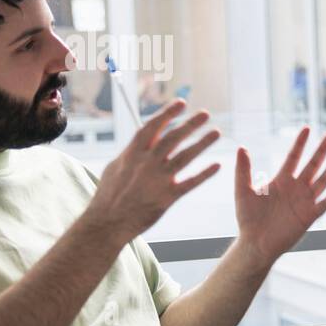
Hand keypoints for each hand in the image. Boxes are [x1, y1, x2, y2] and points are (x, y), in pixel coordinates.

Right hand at [85, 100, 221, 242]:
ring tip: (216, 133)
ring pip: (185, 157)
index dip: (167, 114)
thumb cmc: (109, 195)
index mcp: (132, 154)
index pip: (152, 127)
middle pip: (172, 138)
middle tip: (205, 114)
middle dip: (190, 124)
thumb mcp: (115, 168)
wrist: (107, 222)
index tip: (181, 104)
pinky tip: (217, 166)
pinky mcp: (167, 197)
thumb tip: (139, 141)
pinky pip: (190, 183)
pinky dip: (204, 174)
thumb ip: (130, 153)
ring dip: (202, 143)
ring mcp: (158, 180)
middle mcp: (146, 163)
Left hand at [234, 127, 325, 265]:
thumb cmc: (247, 218)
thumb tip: (242, 147)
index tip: (307, 128)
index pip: (294, 157)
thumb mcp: (243, 190)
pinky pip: (324, 204)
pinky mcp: (309, 216)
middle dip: (322, 150)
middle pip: (312, 165)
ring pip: (322, 181)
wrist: (255, 243)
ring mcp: (304, 202)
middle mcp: (295, 188)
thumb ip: (243, 170)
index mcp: (281, 180)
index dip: (300, 143)